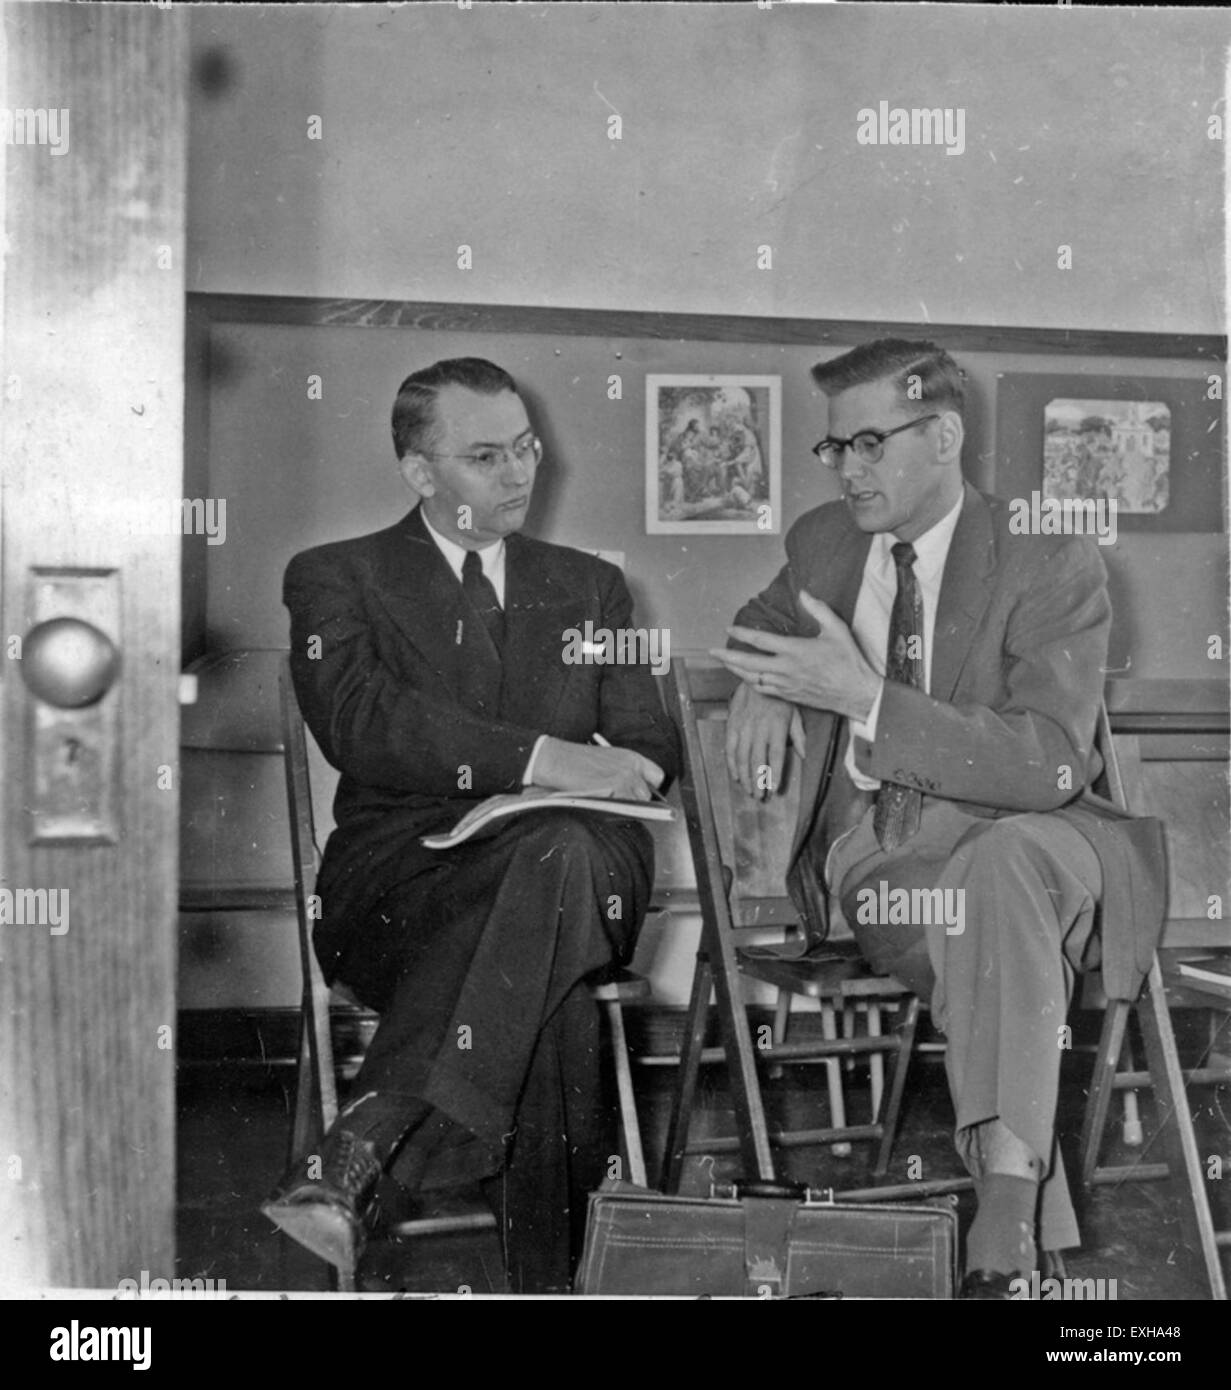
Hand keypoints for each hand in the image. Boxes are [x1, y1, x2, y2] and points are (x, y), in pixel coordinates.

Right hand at [533, 737, 664, 801]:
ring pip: (637, 806)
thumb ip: (625, 771)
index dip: (650, 787)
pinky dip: (617, 813)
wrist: (557, 760)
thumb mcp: (608, 758)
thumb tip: (636, 789)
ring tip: (610, 805)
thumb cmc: (577, 760)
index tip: (643, 792)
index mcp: (632, 758)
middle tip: (620, 801)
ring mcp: (625, 784)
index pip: (657, 776)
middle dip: (637, 800)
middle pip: (647, 795)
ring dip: (627, 808)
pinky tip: (604, 808)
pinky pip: (624, 812)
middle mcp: (633, 770)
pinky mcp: (614, 796)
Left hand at [713, 592, 880, 721]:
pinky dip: (751, 684)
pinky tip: (746, 679)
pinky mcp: (789, 696)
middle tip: (712, 652)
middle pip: (748, 663)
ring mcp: (786, 685)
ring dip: (736, 670)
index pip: (761, 641)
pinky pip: (764, 690)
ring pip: (752, 679)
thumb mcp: (837, 630)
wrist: (856, 693)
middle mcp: (786, 669)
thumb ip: (819, 609)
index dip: (741, 634)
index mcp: (795, 650)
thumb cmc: (848, 661)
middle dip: (727, 656)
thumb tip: (804, 593)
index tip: (728, 629)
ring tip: (725, 663)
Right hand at [725, 682, 807, 799]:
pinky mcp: (732, 724)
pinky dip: (731, 764)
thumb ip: (799, 735)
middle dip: (758, 781)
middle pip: (757, 761)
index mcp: (777, 727)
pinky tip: (736, 776)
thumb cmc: (779, 695)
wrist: (756, 674)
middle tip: (760, 797)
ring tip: (749, 791)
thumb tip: (805, 755)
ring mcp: (743, 727)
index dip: (774, 775)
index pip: (775, 756)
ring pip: (742, 758)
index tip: (774, 790)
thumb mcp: (794, 712)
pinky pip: (730, 747)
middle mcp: (759, 728)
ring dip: (745, 777)